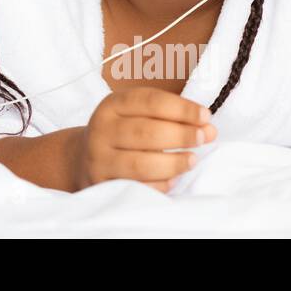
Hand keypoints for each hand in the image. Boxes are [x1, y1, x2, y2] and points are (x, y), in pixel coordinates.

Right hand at [80, 88, 214, 191]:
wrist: (82, 157)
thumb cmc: (121, 132)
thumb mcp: (136, 114)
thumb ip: (170, 117)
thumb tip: (208, 127)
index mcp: (112, 105)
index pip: (149, 101)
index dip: (181, 108)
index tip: (206, 116)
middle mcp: (102, 130)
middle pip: (145, 132)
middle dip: (181, 135)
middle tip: (204, 137)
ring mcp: (100, 159)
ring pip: (140, 164)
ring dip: (173, 163)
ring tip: (192, 160)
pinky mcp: (103, 185)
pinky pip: (137, 188)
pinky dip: (160, 185)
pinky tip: (173, 179)